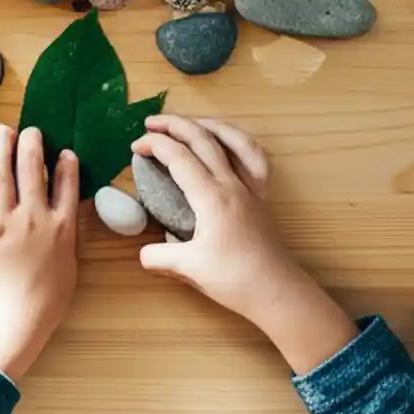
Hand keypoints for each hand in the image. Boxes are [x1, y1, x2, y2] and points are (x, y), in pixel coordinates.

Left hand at [0, 127, 79, 378]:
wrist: (11, 320)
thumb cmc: (44, 302)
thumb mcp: (69, 266)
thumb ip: (66, 237)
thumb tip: (64, 216)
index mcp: (61, 227)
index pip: (67, 183)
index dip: (65, 163)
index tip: (63, 151)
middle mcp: (34, 218)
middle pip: (32, 167)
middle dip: (32, 142)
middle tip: (30, 131)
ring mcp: (3, 222)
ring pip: (1, 172)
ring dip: (2, 146)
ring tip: (3, 132)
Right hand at [133, 116, 357, 373]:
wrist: (276, 290)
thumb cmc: (233, 279)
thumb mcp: (189, 267)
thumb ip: (160, 255)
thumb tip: (143, 253)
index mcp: (211, 197)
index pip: (179, 157)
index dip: (155, 145)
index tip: (136, 146)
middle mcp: (231, 184)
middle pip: (203, 139)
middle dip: (174, 124)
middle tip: (151, 122)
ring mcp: (251, 187)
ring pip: (232, 140)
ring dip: (207, 124)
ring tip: (189, 122)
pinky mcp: (262, 196)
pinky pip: (254, 158)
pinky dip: (240, 143)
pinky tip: (229, 142)